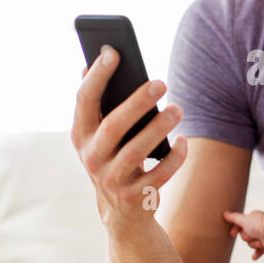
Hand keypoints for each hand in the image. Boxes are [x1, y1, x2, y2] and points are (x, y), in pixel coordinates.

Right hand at [71, 46, 188, 225]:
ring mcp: (112, 180)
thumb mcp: (100, 134)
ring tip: (177, 109)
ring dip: (158, 128)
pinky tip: (183, 140)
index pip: (84, 101)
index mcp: (80, 135)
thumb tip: (93, 61)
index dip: (97, 76)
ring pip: (136, 152)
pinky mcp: (135, 198)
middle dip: (137, 103)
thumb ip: (99, 103)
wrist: (122, 211)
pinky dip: (174, 157)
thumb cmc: (115, 156)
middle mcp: (92, 159)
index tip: (113, 51)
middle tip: (161, 82)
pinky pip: (159, 175)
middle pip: (113, 127)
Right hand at [222, 209, 263, 260]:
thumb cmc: (260, 224)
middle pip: (244, 237)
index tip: (232, 234)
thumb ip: (234, 218)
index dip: (235, 230)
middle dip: (247, 236)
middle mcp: (255, 228)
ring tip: (261, 239)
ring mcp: (260, 237)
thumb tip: (224, 213)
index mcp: (251, 220)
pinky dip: (257, 254)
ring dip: (254, 243)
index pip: (239, 225)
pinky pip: (259, 252)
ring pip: (250, 244)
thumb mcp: (244, 220)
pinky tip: (254, 257)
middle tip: (254, 233)